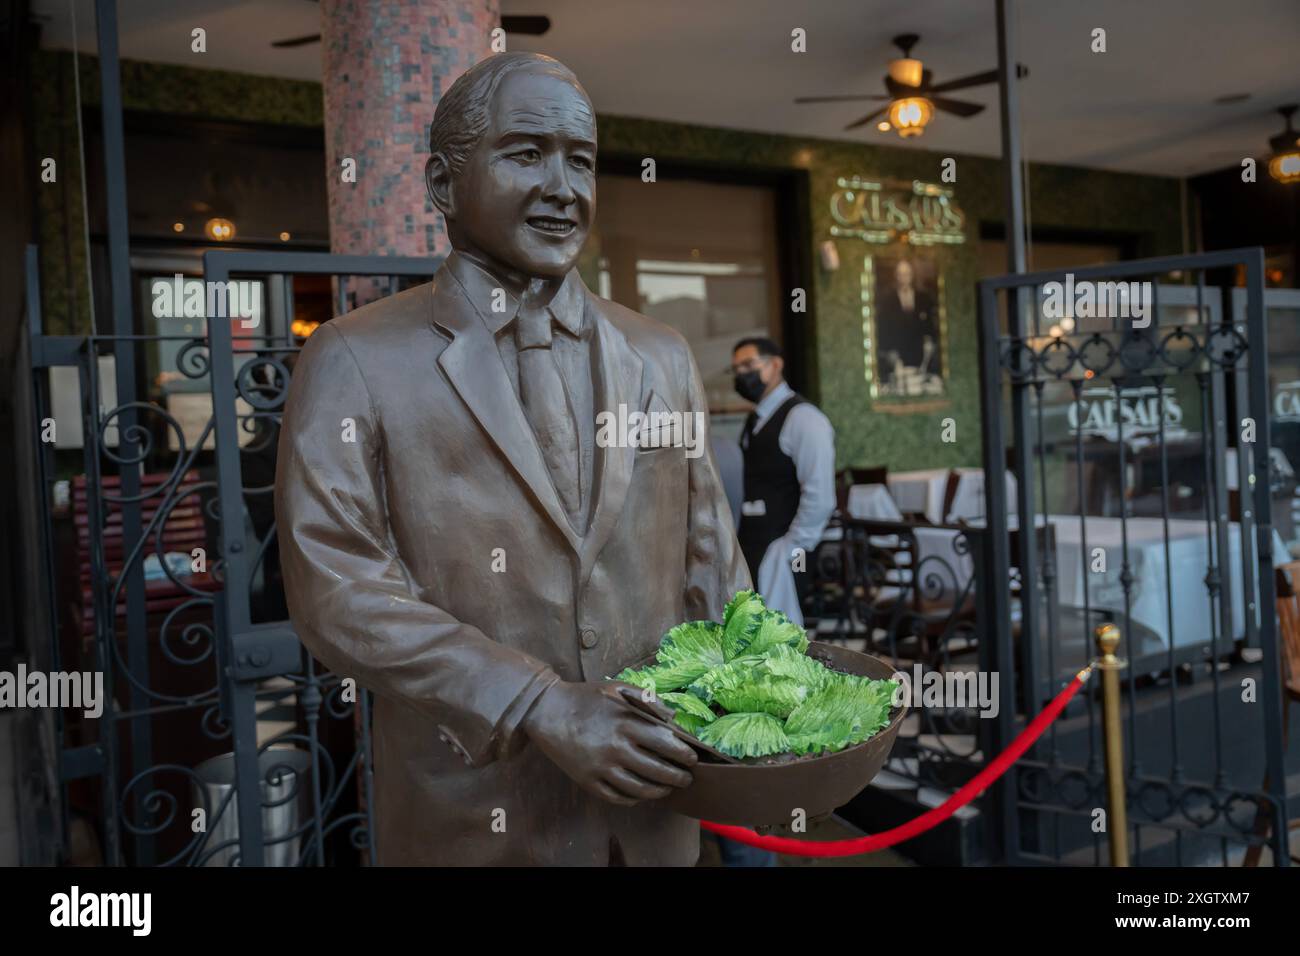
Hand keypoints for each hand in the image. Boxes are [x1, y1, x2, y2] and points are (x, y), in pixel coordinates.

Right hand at [522, 680, 697, 805]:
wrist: (547, 711)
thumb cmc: (586, 697)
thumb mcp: (617, 688)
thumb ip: (647, 699)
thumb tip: (673, 717)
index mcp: (625, 723)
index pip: (665, 744)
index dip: (684, 754)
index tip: (692, 758)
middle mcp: (614, 748)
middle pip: (657, 771)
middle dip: (677, 777)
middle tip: (687, 778)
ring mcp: (600, 768)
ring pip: (639, 789)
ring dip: (659, 791)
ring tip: (668, 788)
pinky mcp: (587, 781)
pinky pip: (616, 797)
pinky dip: (634, 799)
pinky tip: (642, 795)